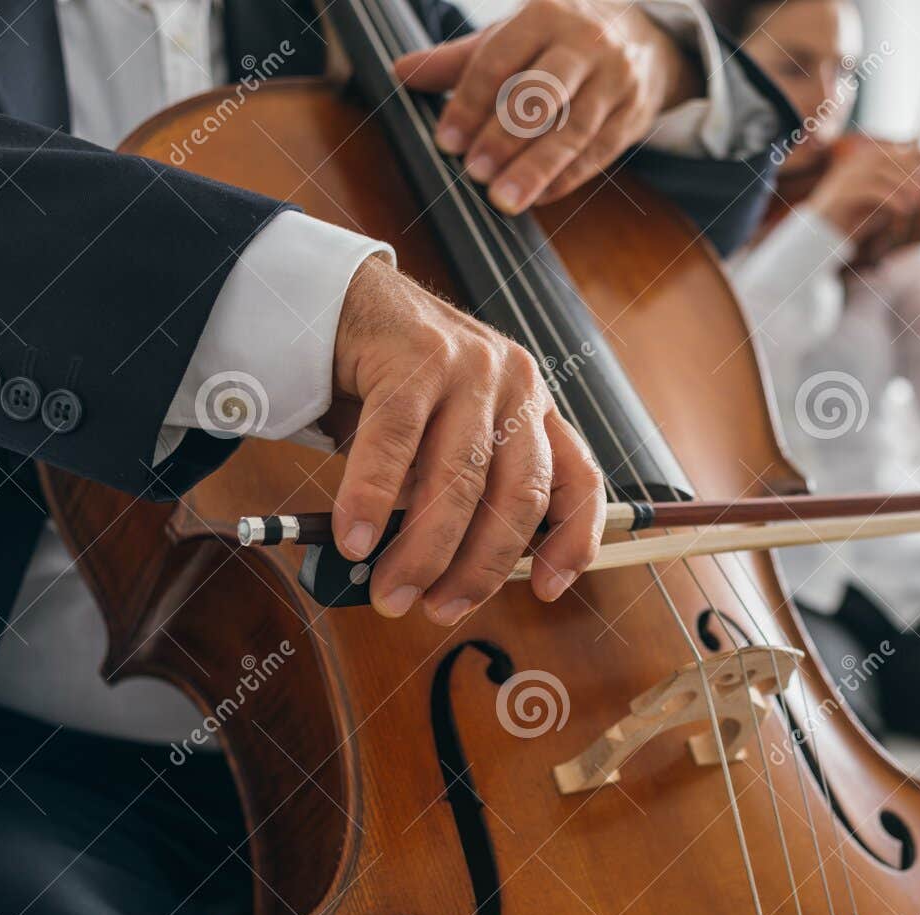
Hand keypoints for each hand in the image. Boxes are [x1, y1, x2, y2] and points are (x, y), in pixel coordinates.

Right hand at [322, 257, 604, 622]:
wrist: (341, 300)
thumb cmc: (393, 383)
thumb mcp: (446, 436)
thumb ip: (457, 492)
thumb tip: (441, 576)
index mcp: (534, 407)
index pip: (579, 479)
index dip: (572, 540)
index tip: (547, 589)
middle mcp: (515, 384)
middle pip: (516, 495)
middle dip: (479, 567)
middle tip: (440, 610)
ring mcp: (470, 368)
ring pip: (460, 479)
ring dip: (424, 549)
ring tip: (393, 592)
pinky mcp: (415, 357)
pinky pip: (395, 444)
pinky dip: (371, 500)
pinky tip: (356, 539)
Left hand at [395, 0, 700, 213]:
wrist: (645, 38)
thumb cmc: (563, 39)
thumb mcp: (514, 35)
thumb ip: (460, 59)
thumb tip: (401, 72)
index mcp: (546, 14)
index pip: (500, 60)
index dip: (470, 103)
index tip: (447, 141)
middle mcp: (585, 42)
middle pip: (541, 95)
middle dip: (504, 137)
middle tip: (474, 173)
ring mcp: (615, 79)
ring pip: (574, 129)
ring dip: (536, 168)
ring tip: (503, 199)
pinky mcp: (634, 115)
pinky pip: (598, 152)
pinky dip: (566, 178)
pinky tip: (538, 197)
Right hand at [806, 141, 919, 241]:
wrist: (819, 235)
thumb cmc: (853, 219)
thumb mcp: (883, 201)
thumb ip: (902, 189)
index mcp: (867, 159)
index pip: (902, 151)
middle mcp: (858, 162)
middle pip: (896, 159)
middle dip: (916, 174)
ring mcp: (850, 175)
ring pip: (887, 172)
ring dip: (906, 188)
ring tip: (916, 205)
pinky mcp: (846, 192)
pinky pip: (875, 190)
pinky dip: (894, 200)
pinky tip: (905, 211)